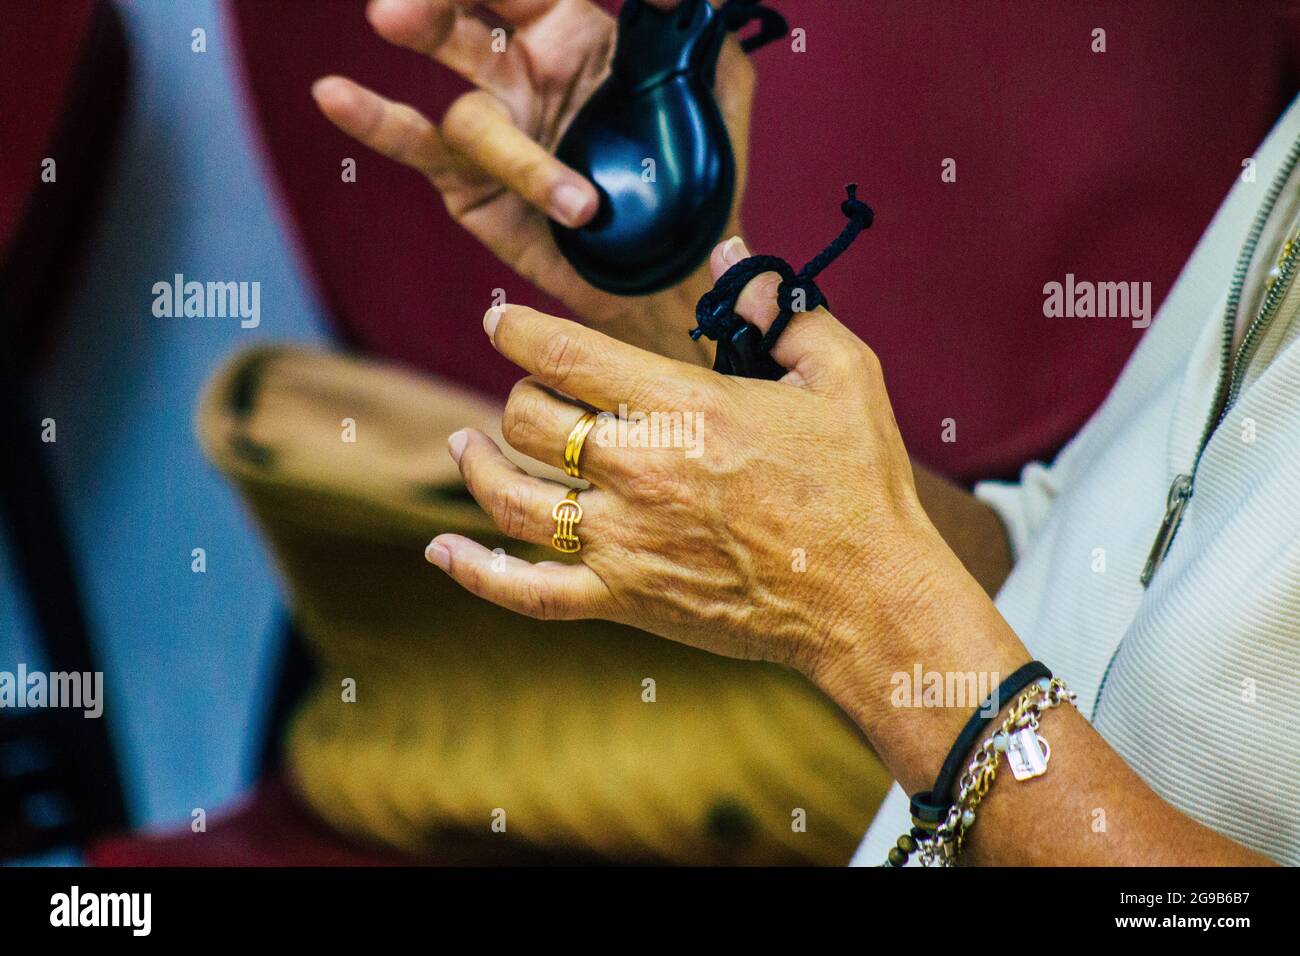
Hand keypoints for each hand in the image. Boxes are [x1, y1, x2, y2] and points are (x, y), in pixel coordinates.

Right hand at [311, 0, 755, 364]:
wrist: (676, 270)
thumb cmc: (699, 173)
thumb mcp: (716, 85)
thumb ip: (695, 28)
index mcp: (572, 30)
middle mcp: (520, 68)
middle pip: (462, 14)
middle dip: (437, 5)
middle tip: (406, 7)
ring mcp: (492, 124)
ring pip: (472, 110)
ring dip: (522, 160)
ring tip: (583, 208)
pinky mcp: (469, 183)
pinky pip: (419, 146)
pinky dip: (374, 121)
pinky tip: (334, 94)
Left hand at [423, 238, 948, 681]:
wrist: (868, 599)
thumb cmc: (860, 484)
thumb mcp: (842, 375)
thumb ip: (779, 308)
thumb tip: (729, 255)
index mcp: (684, 407)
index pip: (564, 352)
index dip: (517, 328)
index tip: (500, 319)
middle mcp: (639, 470)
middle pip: (528, 419)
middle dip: (518, 394)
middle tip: (529, 390)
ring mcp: (623, 540)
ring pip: (510, 497)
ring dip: (476, 465)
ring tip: (462, 446)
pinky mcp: (624, 599)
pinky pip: (528, 591)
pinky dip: (478, 572)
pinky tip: (443, 552)